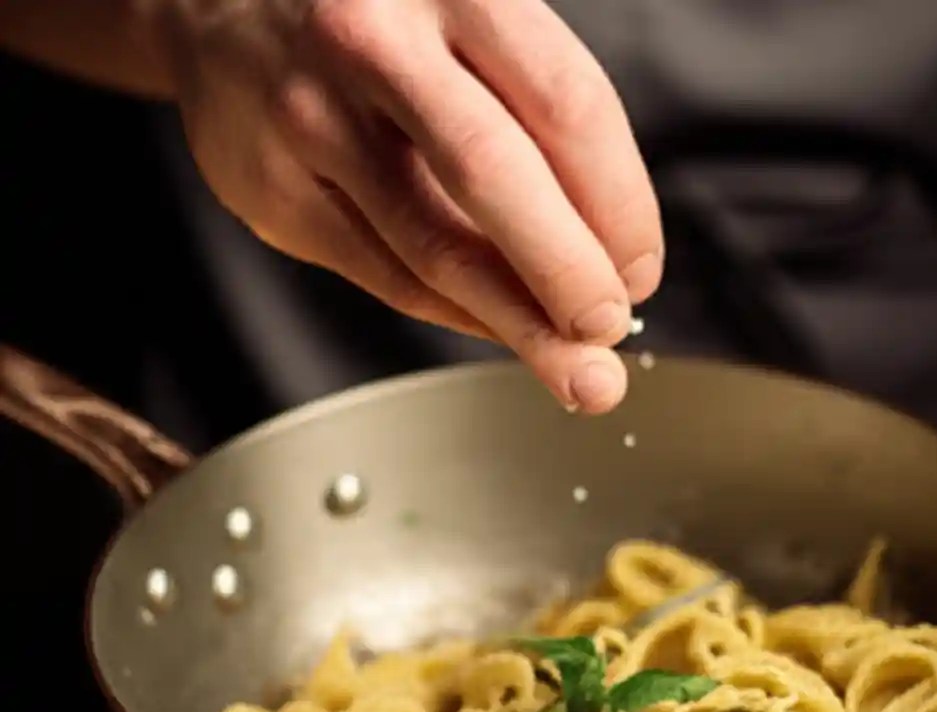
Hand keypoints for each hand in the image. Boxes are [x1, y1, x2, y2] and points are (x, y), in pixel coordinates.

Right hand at [158, 0, 661, 412]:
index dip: (620, 202)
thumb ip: (537, 115)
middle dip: (568, 273)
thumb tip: (613, 254)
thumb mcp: (468, 20)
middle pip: (493, 176)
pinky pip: (386, 275)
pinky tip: (501, 327)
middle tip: (610, 331)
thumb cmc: (383, 21)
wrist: (218, 5)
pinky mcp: (269, 191)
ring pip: (433, 247)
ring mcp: (309, 117)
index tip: (641, 267)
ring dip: (519, 324)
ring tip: (578, 372)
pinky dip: (458, 314)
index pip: (565, 104)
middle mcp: (373, 42)